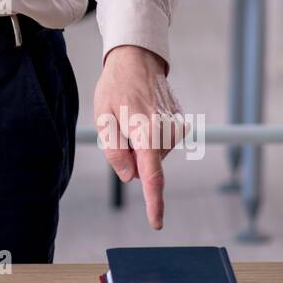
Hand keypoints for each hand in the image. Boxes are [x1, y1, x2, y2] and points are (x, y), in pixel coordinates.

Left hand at [94, 44, 183, 229]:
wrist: (138, 60)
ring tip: (131, 116)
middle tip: (120, 126)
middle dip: (131, 155)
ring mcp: (176, 127)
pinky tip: (142, 114)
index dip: (154, 202)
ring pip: (153, 154)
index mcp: (146, 132)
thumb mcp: (103, 118)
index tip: (157, 222)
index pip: (152, 175)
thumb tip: (130, 175)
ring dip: (140, 144)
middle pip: (146, 164)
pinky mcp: (180, 123)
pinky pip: (161, 143)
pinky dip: (149, 136)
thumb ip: (114, 151)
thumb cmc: (115, 88)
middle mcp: (166, 132)